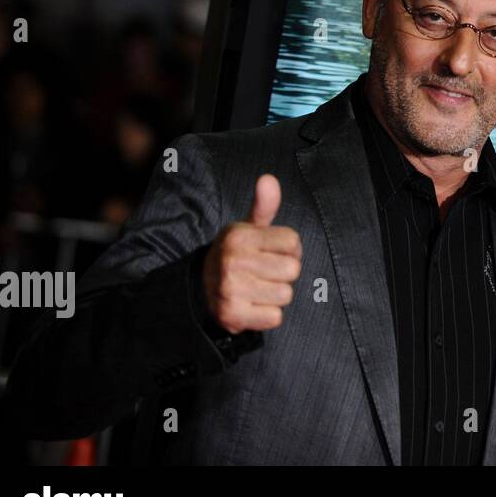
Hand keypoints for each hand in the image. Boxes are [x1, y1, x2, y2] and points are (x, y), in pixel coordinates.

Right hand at [203, 174, 302, 333]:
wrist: (201, 289)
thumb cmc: (236, 255)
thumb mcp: (247, 228)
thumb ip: (263, 205)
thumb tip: (268, 179)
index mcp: (239, 236)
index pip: (293, 242)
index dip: (289, 249)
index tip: (272, 252)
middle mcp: (233, 261)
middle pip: (293, 270)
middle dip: (284, 273)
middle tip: (265, 273)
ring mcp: (231, 289)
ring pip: (285, 295)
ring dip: (275, 295)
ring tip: (257, 288)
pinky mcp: (232, 315)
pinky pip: (274, 317)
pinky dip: (267, 315)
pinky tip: (252, 306)